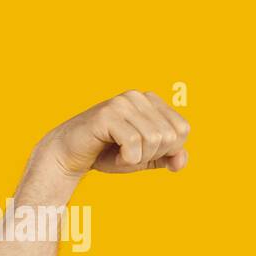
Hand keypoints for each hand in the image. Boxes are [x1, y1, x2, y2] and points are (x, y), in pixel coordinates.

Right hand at [35, 90, 191, 180]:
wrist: (72, 155)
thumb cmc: (111, 153)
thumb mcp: (147, 157)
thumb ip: (170, 157)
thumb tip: (181, 159)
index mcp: (151, 101)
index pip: (183, 129)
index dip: (168, 149)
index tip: (144, 150)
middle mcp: (138, 96)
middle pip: (169, 136)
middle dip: (152, 154)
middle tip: (130, 153)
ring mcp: (122, 102)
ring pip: (153, 139)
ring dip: (139, 157)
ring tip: (121, 153)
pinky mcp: (107, 114)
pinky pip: (134, 144)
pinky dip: (127, 159)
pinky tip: (114, 155)